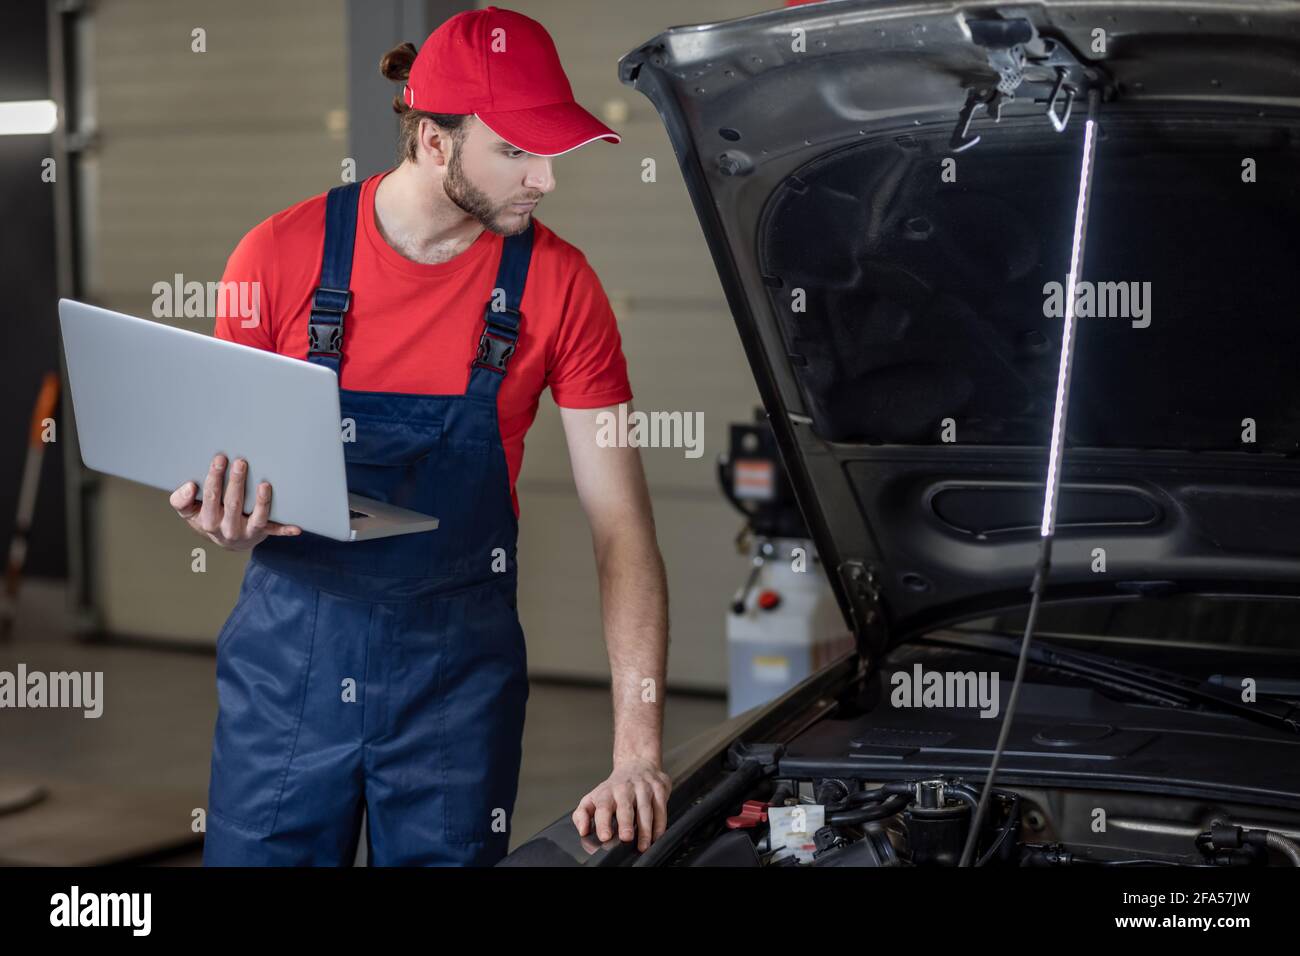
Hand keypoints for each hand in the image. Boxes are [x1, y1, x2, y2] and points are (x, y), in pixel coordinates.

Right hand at [170, 453, 300, 550]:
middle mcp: (228, 528)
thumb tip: (190, 487)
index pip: (211, 497)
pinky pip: (275, 531)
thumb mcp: (189, 512)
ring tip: (265, 485)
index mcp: (209, 520)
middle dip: (236, 482)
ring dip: (262, 502)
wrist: (226, 541)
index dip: (215, 478)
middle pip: (233, 504)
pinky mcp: (263, 533)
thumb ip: (182, 500)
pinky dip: (285, 530)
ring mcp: (248, 532)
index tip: (220, 458)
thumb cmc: (208, 518)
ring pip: (257, 518)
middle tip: (241, 462)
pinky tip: (297, 528)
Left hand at [571, 757, 671, 851]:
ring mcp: (643, 788)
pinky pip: (661, 808)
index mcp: (607, 792)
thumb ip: (582, 815)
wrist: (637, 763)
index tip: (605, 836)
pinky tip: (656, 836)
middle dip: (626, 822)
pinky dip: (660, 824)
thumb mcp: (593, 798)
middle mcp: (625, 788)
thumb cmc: (614, 788)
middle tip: (626, 838)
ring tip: (643, 845)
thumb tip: (582, 830)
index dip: (603, 822)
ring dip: (645, 829)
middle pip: (625, 806)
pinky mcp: (659, 789)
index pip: (603, 807)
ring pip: (645, 809)